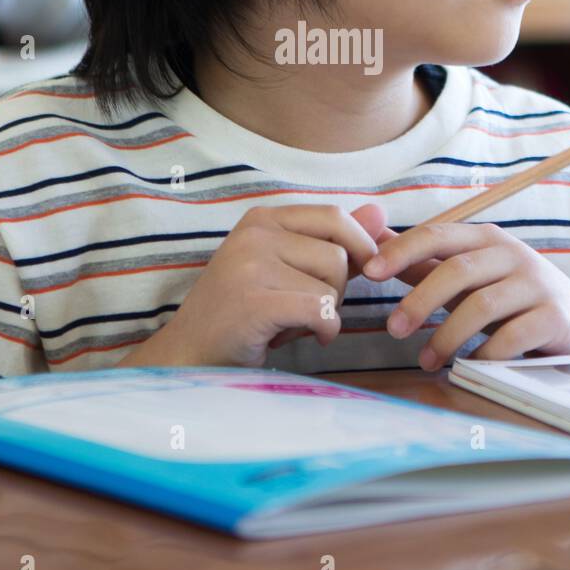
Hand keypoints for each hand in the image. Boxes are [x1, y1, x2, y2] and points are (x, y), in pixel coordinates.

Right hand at [118, 204, 379, 368]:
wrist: (187, 356)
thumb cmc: (241, 314)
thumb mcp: (284, 269)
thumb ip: (331, 241)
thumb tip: (381, 213)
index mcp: (261, 219)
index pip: (333, 216)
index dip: (361, 246)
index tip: (364, 274)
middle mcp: (254, 234)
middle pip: (338, 255)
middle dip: (339, 289)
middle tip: (313, 310)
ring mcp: (251, 266)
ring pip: (331, 286)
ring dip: (328, 313)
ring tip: (297, 324)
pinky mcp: (255, 302)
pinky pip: (321, 311)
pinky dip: (325, 331)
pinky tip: (309, 338)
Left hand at [360, 220, 569, 370]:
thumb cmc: (512, 298)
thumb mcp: (472, 275)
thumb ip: (426, 261)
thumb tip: (373, 240)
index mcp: (487, 239)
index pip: (438, 234)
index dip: (401, 250)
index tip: (369, 272)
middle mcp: (514, 255)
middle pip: (457, 271)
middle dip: (419, 301)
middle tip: (393, 330)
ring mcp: (538, 285)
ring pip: (481, 306)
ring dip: (447, 336)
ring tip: (426, 360)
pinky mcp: (556, 318)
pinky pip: (512, 337)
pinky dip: (484, 354)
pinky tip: (469, 366)